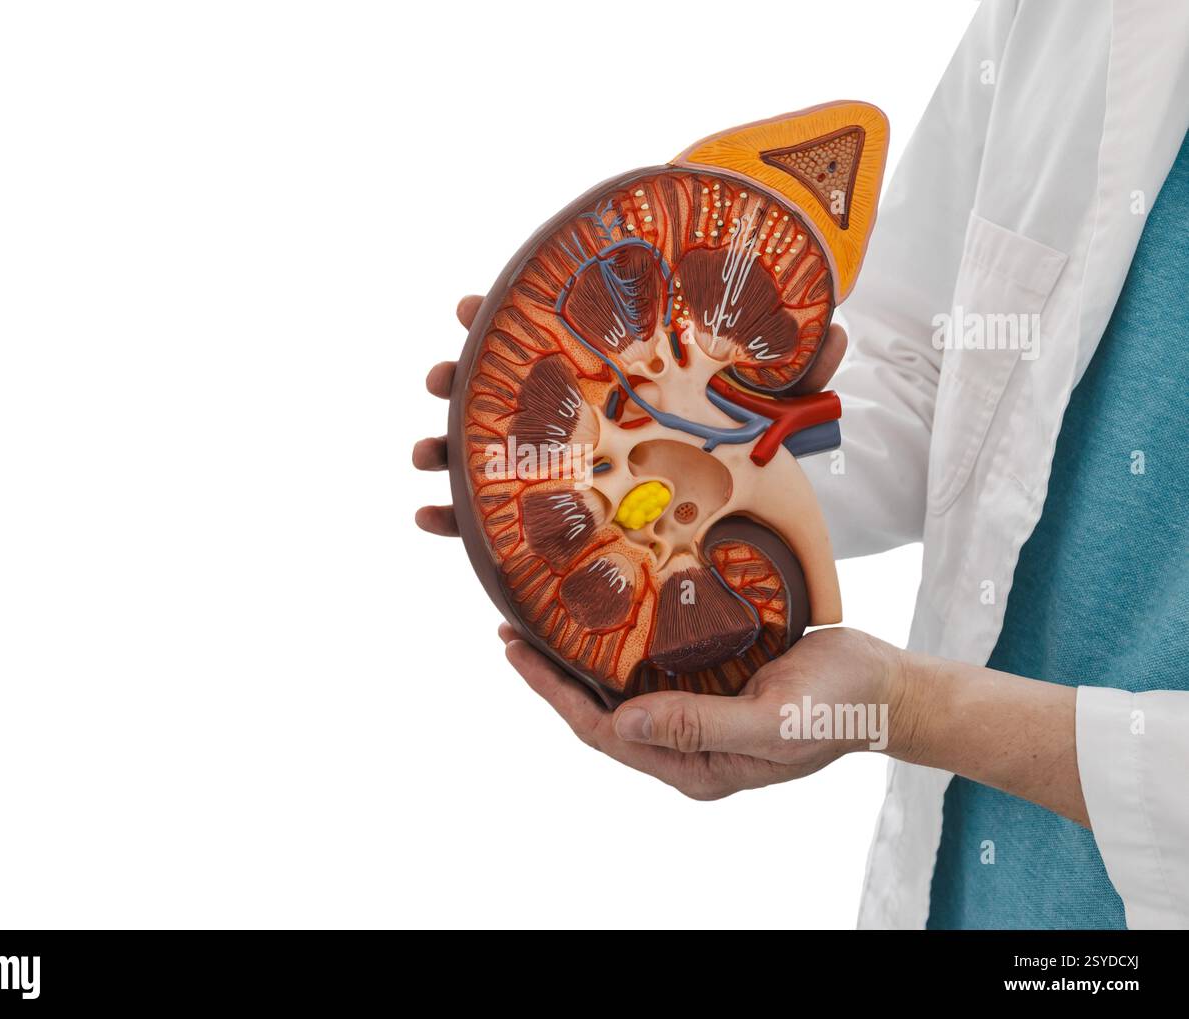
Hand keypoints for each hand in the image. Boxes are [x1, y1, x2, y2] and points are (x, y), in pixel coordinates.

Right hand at [412, 294, 847, 537]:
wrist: (750, 519)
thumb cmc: (753, 455)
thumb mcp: (776, 411)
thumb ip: (799, 372)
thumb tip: (834, 328)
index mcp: (622, 382)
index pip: (556, 339)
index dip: (507, 318)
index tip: (469, 306)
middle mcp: (584, 422)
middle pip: (505, 391)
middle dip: (461, 381)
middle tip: (436, 380)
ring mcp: (567, 472)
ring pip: (487, 454)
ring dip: (444, 449)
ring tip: (420, 457)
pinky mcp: (560, 523)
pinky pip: (494, 520)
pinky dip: (455, 518)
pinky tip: (427, 519)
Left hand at [502, 623, 904, 799]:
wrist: (887, 686)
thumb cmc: (838, 709)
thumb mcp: (770, 721)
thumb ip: (698, 725)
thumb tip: (623, 723)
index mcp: (695, 766)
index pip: (606, 733)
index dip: (557, 696)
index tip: (518, 656)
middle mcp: (689, 743)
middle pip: (603, 712)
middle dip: (557, 676)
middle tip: (514, 633)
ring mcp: (701, 713)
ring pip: (625, 688)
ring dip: (586, 656)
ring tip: (545, 620)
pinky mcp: (714, 683)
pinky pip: (658, 666)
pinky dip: (627, 640)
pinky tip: (609, 611)